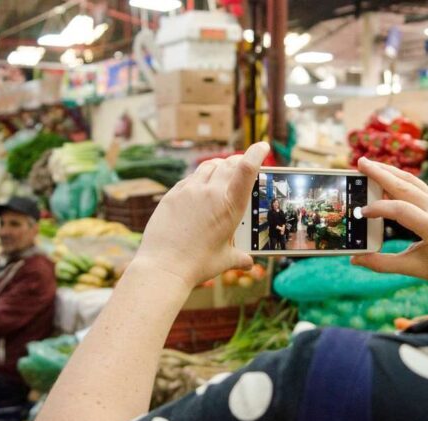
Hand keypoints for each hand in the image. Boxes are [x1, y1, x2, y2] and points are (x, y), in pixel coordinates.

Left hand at [133, 143, 269, 287]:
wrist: (164, 266)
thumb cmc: (198, 265)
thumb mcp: (225, 260)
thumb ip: (239, 257)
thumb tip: (248, 262)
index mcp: (230, 205)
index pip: (247, 169)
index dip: (257, 152)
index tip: (263, 146)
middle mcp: (210, 192)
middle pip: (229, 164)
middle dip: (239, 160)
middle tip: (244, 162)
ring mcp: (189, 191)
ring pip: (208, 167)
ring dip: (219, 166)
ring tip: (223, 171)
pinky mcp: (172, 195)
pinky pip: (190, 179)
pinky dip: (200, 178)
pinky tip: (200, 187)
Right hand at [351, 158, 427, 310]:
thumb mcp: (412, 268)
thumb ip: (382, 264)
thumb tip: (356, 259)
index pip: (400, 209)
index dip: (378, 208)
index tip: (361, 213)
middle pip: (405, 185)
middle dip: (380, 173)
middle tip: (360, 163)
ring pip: (411, 180)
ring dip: (388, 171)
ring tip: (368, 164)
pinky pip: (416, 184)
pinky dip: (398, 178)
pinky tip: (383, 176)